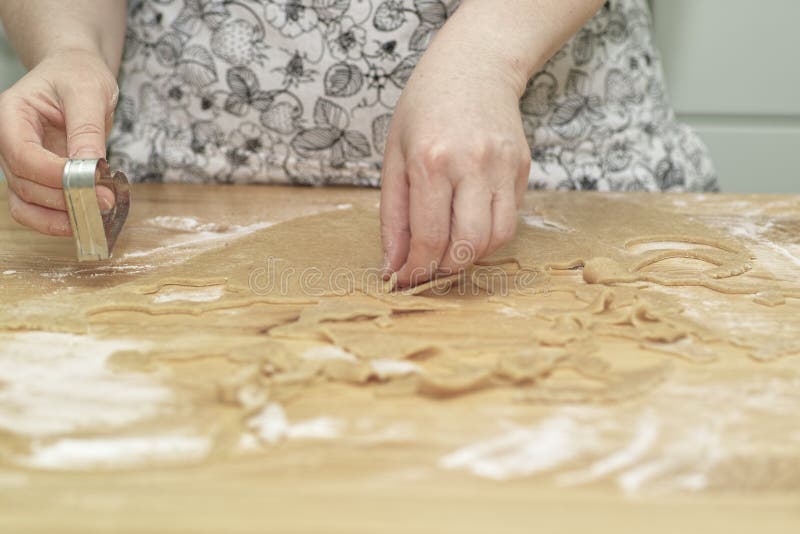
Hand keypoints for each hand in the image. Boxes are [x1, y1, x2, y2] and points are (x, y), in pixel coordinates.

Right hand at [0, 48, 117, 235]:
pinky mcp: (35, 177)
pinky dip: (58, 220)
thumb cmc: (78, 75)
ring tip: (99, 215)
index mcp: (12, 115)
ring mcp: (19, 163)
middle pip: (25, 184)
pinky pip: (36, 208)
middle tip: (106, 202)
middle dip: (65, 198)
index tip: (94, 185)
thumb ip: (87, 130)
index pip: (24, 156)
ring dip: (61, 216)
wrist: (76, 74)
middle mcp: (8, 142)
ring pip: (26, 203)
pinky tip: (87, 219)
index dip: (56, 177)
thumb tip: (90, 169)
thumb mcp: (89, 92)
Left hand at [380, 46, 530, 287]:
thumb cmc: (425, 108)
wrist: (474, 65)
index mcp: (431, 161)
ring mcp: (503, 166)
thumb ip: (393, 216)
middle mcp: (472, 165)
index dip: (417, 270)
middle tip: (429, 269)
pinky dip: (489, 233)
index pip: (428, 238)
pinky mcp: (522, 167)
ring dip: (472, 255)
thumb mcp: (394, 157)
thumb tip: (394, 266)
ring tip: (450, 247)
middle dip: (446, 269)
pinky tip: (469, 220)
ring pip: (497, 239)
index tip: (406, 281)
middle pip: (468, 246)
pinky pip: (510, 218)